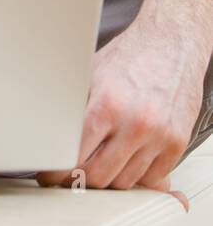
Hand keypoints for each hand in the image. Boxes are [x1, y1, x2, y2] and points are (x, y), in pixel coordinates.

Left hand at [34, 15, 207, 208]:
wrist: (171, 42)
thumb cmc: (130, 56)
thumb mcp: (90, 74)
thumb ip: (74, 108)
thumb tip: (48, 135)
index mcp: (107, 104)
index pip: (76, 156)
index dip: (58, 171)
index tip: (51, 175)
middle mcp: (135, 123)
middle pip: (99, 177)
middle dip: (80, 180)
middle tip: (70, 175)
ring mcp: (159, 136)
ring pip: (125, 182)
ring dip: (109, 179)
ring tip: (98, 164)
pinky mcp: (177, 143)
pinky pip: (152, 178)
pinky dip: (136, 175)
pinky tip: (125, 160)